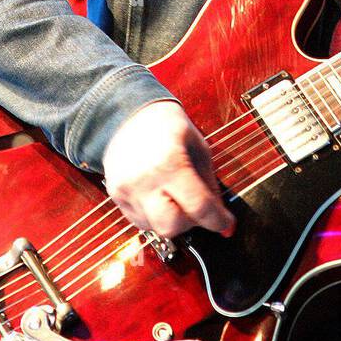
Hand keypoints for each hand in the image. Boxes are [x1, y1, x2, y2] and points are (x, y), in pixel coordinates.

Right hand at [103, 100, 235, 238]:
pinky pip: (139, 220)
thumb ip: (208, 181)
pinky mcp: (115, 195)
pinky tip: (158, 195)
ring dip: (170, 219)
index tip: (225, 223)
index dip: (217, 220)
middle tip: (196, 208)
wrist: (126, 113)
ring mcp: (126, 190)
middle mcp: (145, 180)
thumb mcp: (197, 145)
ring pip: (154, 227)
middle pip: (171, 227)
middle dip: (189, 223)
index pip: (198, 206)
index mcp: (169, 162)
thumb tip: (219, 212)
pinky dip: (154, 215)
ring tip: (174, 194)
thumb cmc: (165, 124)